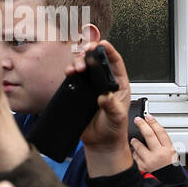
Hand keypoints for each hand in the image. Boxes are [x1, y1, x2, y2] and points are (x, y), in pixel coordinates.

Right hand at [69, 40, 133, 176]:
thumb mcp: (117, 118)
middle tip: (84, 55)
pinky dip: (70, 73)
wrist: (101, 142)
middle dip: (89, 55)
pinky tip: (68, 73)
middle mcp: (104, 83)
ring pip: (84, 67)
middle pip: (97, 61)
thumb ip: (112, 107)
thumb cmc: (114, 129)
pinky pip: (74, 79)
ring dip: (78, 62)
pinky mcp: (80, 92)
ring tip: (76, 68)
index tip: (102, 44)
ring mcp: (91, 87)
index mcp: (119, 86)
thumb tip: (105, 97)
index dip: (109, 51)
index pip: (116, 63)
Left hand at [131, 113, 179, 171]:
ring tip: (134, 140)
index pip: (160, 132)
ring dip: (135, 141)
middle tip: (137, 120)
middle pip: (149, 134)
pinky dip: (135, 154)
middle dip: (142, 125)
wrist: (168, 183)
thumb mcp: (172, 154)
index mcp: (169, 150)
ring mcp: (150, 161)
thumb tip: (152, 129)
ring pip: (138, 145)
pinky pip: (135, 156)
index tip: (148, 116)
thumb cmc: (170, 169)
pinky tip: (138, 155)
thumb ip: (163, 144)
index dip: (153, 122)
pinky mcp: (142, 167)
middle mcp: (159, 154)